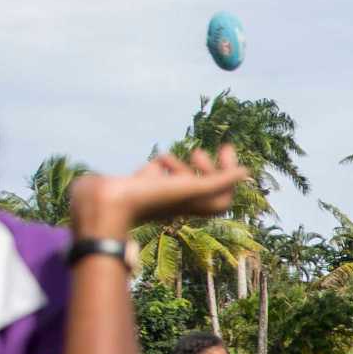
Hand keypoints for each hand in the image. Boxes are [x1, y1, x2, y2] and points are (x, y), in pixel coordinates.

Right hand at [68, 145, 242, 237]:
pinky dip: (157, 165)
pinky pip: (155, 174)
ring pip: (178, 178)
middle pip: (203, 186)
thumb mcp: (191, 189)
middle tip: (197, 153)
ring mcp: (159, 194)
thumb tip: (247, 173)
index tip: (226, 148)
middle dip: (205, 167)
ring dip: (178, 165)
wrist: (105, 202)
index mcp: (193, 205)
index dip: (229, 171)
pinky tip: (154, 164)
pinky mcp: (139, 186)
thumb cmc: (151, 198)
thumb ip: (219, 181)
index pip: (223, 192)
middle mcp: (178, 201)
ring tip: (167, 158)